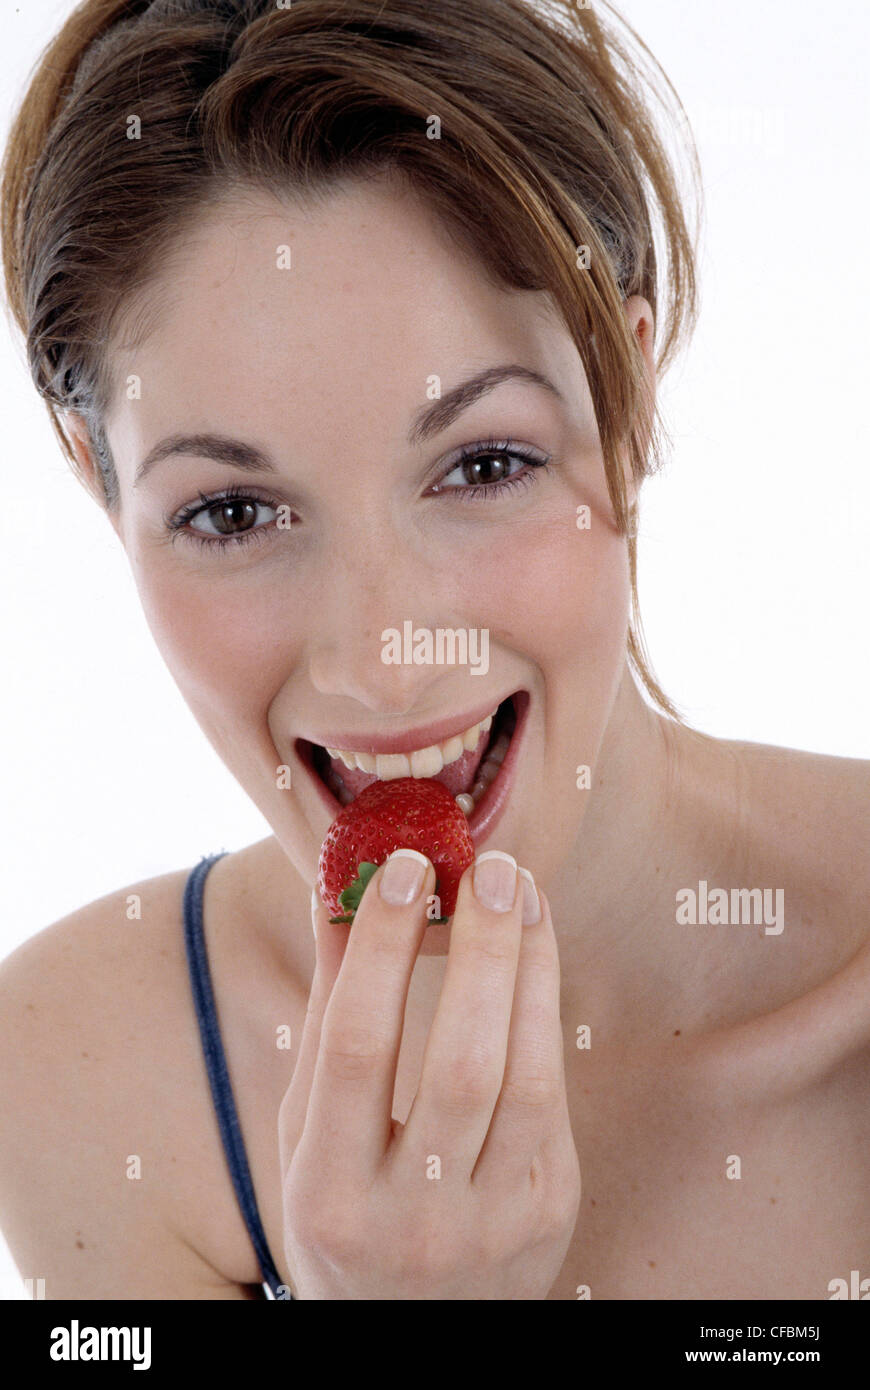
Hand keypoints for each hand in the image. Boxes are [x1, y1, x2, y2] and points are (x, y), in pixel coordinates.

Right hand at [278, 849, 580, 1298]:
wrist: (413, 1330)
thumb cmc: (345, 1208)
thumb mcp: (307, 1129)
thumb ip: (328, 1014)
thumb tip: (339, 890)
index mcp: (328, 1193)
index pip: (357, 1048)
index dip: (382, 947)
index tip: (404, 868)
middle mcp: (410, 1217)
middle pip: (459, 1063)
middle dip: (480, 951)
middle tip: (487, 866)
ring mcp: (492, 1223)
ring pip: (525, 1079)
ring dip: (529, 969)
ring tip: (520, 890)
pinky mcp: (550, 1212)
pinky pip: (553, 1098)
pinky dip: (546, 1011)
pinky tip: (535, 952)